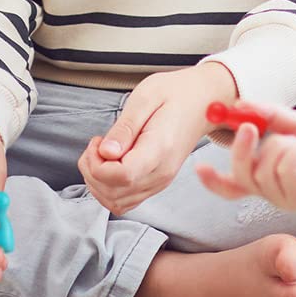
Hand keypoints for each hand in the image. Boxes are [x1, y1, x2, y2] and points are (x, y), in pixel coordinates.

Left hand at [79, 61, 235, 215]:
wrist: (203, 101)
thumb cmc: (175, 94)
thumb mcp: (146, 96)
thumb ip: (125, 127)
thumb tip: (106, 152)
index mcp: (159, 149)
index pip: (121, 176)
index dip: (98, 164)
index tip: (98, 141)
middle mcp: (161, 173)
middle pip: (114, 194)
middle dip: (93, 171)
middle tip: (97, 144)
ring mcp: (160, 181)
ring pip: (117, 202)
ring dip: (98, 182)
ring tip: (102, 153)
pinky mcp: (156, 183)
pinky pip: (125, 200)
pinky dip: (108, 187)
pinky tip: (110, 163)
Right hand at [197, 103, 295, 210]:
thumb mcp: (289, 122)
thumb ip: (263, 115)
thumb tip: (236, 105)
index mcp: (267, 177)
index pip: (233, 186)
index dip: (213, 181)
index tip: (198, 168)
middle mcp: (273, 191)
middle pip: (241, 177)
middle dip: (241, 150)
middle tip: (249, 126)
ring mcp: (288, 197)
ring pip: (264, 170)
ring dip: (282, 146)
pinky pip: (284, 170)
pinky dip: (295, 154)